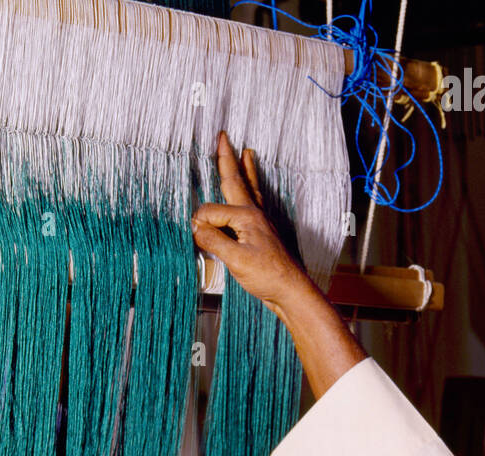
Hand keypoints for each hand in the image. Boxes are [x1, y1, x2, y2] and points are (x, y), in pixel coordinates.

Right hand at [191, 131, 318, 319]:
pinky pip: (254, 203)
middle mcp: (254, 214)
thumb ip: (213, 241)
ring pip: (249, 188)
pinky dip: (251, 189)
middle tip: (223, 136)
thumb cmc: (267, 276)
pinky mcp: (262, 233)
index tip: (196, 238)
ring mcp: (260, 222)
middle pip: (236, 180)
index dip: (200, 225)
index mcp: (246, 216)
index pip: (211, 213)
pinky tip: (252, 191)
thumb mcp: (235, 260)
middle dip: (227, 158)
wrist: (289, 290)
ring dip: (244, 169)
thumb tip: (195, 227)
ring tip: (246, 152)